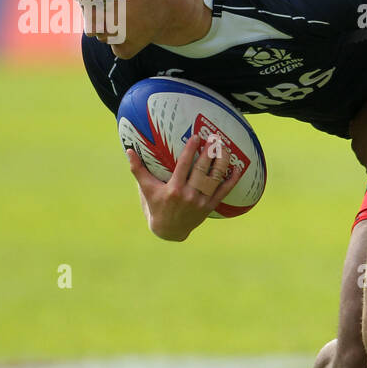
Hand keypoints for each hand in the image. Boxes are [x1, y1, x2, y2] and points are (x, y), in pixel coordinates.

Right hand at [127, 133, 241, 240]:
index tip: (197, 137)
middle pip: (202, 170)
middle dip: (209, 153)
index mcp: (173, 189)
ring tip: (225, 148)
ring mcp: (201, 201)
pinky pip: (223, 192)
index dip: (191, 150)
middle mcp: (189, 195)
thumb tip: (128, 150)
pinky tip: (238, 169)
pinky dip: (231, 180)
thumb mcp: (146, 188)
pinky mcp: (209, 206)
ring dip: (221, 163)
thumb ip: (138, 169)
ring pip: (214, 179)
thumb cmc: (155, 206)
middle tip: (214, 138)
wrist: (168, 230)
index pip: (184, 165)